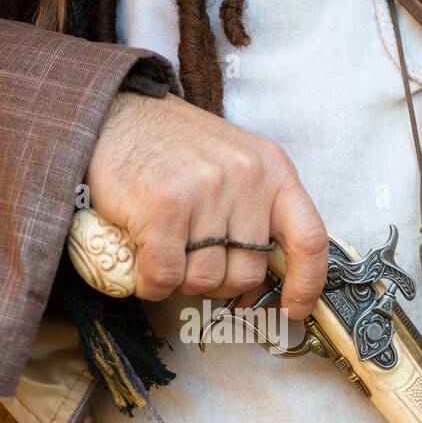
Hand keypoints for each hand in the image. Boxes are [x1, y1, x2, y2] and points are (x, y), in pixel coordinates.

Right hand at [86, 92, 327, 319]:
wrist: (112, 113)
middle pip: (246, 273)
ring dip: (180, 281)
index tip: (293, 309)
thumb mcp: (233, 165)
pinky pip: (166, 276)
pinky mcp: (164, 205)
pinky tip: (143, 266)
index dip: (305, 284)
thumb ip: (255, 214)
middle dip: (216, 282)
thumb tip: (263, 283)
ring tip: (164, 251)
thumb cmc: (172, 148)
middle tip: (190, 259)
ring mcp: (206, 190)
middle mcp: (247, 176)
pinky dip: (152, 283)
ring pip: (204, 280)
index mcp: (273, 169)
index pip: (308, 239)